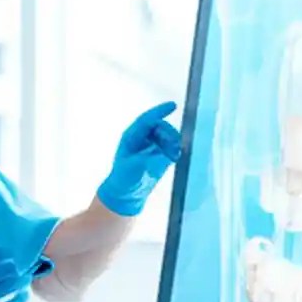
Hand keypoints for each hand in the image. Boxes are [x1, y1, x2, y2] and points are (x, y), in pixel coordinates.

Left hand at [96, 101, 182, 216]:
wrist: (126, 195)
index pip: (147, 119)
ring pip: (168, 136)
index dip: (160, 111)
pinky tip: (177, 157)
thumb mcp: (133, 168)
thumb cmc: (124, 179)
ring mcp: (152, 146)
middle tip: (174, 146)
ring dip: (173, 142)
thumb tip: (164, 152)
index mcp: (131, 137)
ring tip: (174, 155)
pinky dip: (176, 150)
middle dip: (169, 133)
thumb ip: (148, 158)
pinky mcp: (161, 155)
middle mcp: (142, 138)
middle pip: (160, 126)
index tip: (173, 106)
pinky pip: (172, 147)